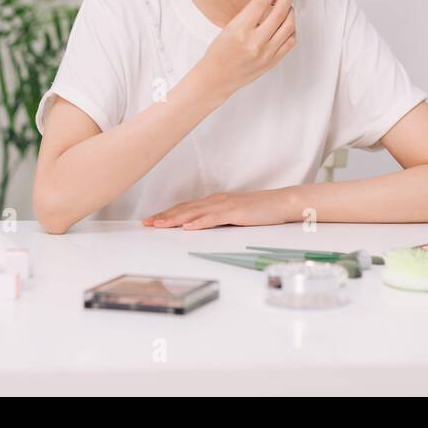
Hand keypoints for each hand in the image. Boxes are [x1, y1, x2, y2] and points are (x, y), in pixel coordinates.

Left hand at [140, 188, 293, 229]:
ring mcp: (225, 205)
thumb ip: (217, 219)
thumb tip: (201, 227)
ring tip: (159, 225)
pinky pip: (213, 218)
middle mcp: (216, 200)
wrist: (281, 202)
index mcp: (215, 201)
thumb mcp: (234, 215)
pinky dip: (199, 222)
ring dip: (175, 219)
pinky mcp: (235, 211)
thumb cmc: (260, 210)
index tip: (152, 219)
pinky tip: (187, 227)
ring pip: (194, 213)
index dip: (167, 213)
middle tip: (147, 223)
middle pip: (185, 209)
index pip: (186, 208)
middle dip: (164, 216)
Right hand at [198, 0, 296, 96]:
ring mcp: (266, 53)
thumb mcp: (230, 27)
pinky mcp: (273, 61)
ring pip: (289, 27)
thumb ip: (250, 14)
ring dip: (291, 12)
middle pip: (279, 13)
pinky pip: (290, 42)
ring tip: (288, 5)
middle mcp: (255, 42)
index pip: (261, 3)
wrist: (218, 77)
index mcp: (240, 30)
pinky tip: (288, 24)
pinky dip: (292, 30)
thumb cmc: (220, 52)